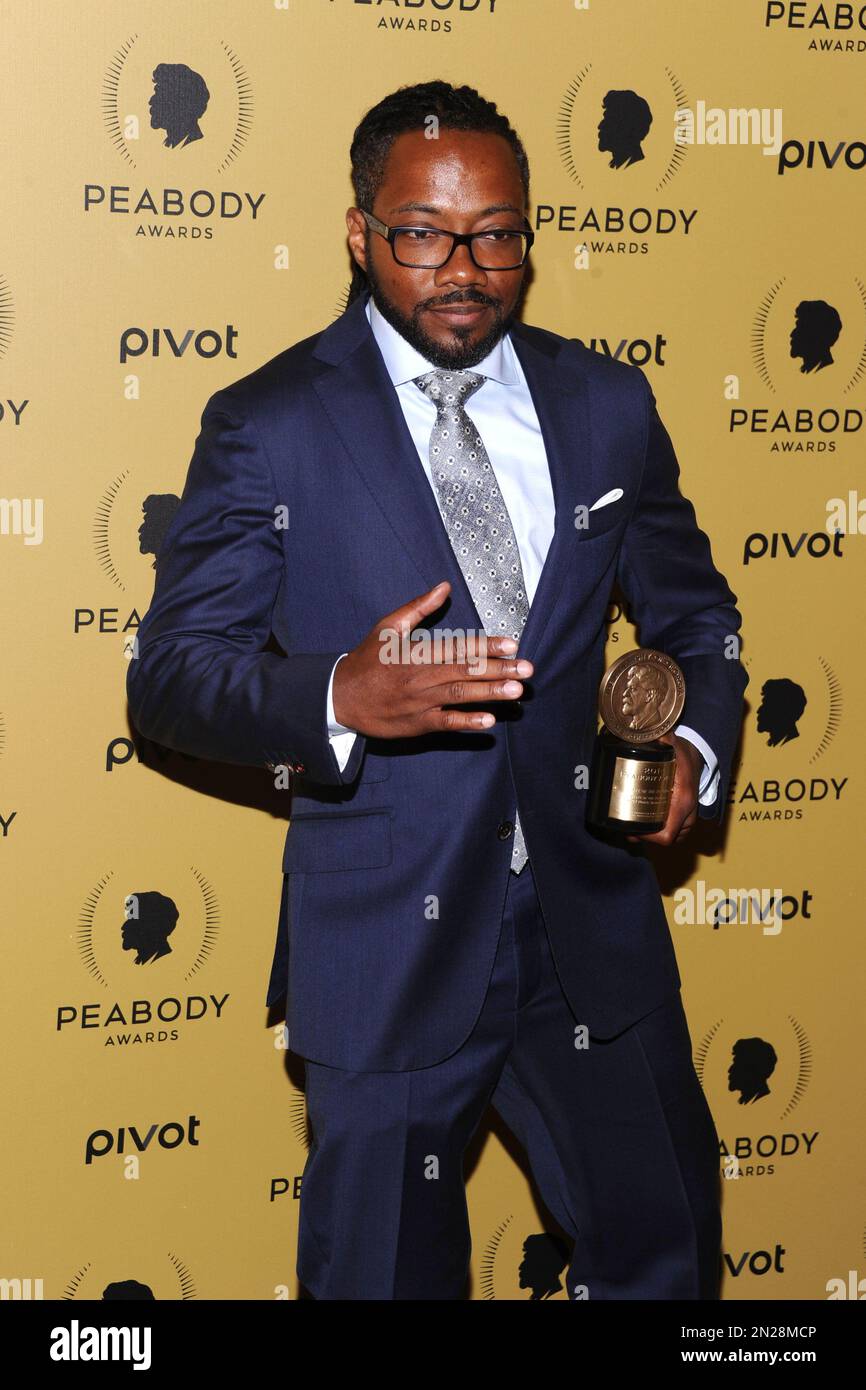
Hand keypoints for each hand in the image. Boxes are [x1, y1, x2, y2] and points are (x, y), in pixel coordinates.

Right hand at [332, 581, 534, 738]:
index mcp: (417, 651)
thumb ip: (419, 607)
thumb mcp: (388, 626)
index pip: (458, 646)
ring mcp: (421, 701)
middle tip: (527, 669)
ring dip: (490, 693)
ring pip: (460, 695)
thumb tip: (445, 587)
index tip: (512, 644)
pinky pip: (445, 722)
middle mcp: (422, 675)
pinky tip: (489, 721)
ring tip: (516, 691)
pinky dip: (466, 722)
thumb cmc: (367, 659)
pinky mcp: (418, 723)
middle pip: (466, 670)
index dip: (487, 646)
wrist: (340, 696)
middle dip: (499, 669)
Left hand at [626, 732, 700, 846]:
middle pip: (664, 839)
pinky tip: (643, 825)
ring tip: (630, 827)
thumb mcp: (672, 745)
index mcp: (682, 801)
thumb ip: (660, 739)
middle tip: (625, 827)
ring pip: (669, 838)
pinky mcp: (686, 818)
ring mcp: (689, 818)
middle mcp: (688, 814)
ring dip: (650, 836)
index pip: (665, 835)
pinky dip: (659, 832)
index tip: (632, 827)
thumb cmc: (684, 753)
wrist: (698, 755)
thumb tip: (646, 735)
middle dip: (644, 836)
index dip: (647, 837)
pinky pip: (673, 833)